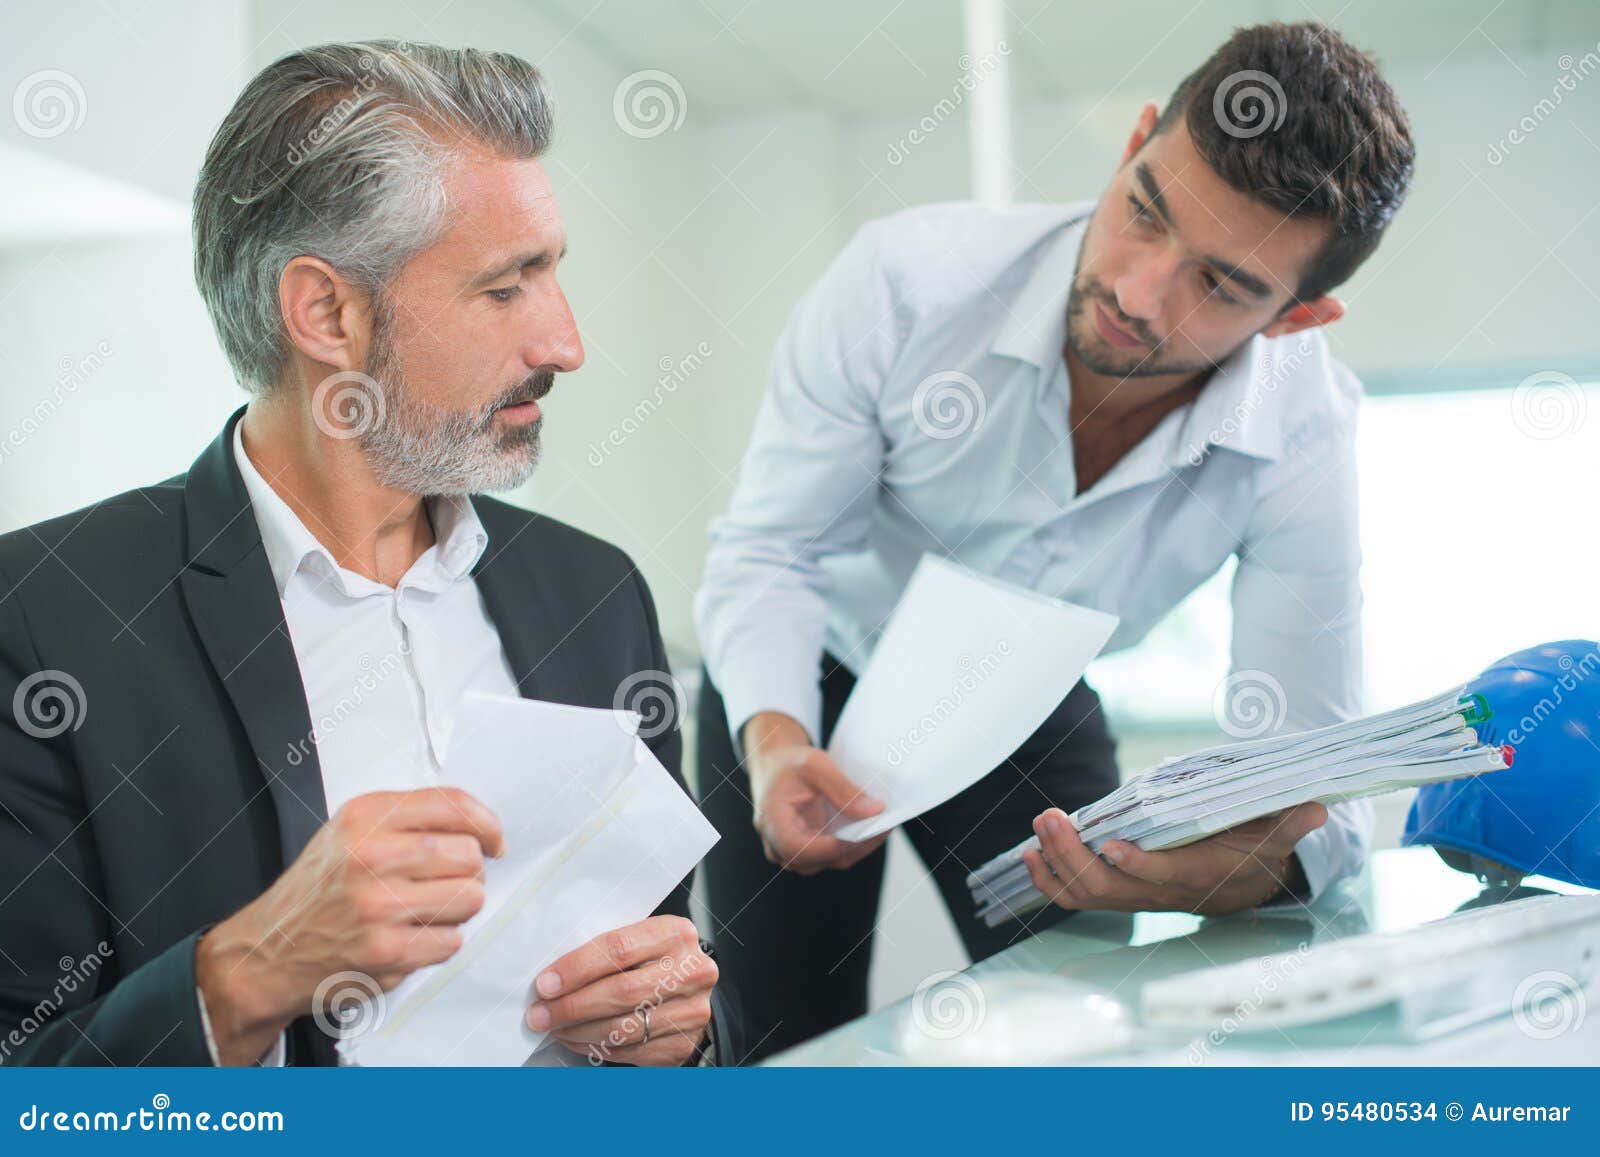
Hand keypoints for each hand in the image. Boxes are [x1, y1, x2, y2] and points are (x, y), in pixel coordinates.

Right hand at [196, 787, 503, 1064]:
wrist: (269, 950)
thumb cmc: (320, 889)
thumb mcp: (351, 832)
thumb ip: (408, 819)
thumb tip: (480, 827)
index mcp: (365, 816)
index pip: (453, 805)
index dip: (487, 823)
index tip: (494, 841)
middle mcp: (370, 855)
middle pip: (469, 855)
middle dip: (469, 872)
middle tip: (446, 883)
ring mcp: (378, 905)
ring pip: (470, 898)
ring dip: (457, 909)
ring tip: (424, 911)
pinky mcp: (387, 951)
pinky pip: (452, 940)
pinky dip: (439, 942)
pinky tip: (409, 937)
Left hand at [527, 915, 716, 1065]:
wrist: (689, 986)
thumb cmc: (651, 959)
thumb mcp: (638, 940)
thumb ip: (604, 951)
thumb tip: (550, 978)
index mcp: (676, 933)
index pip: (619, 949)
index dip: (576, 969)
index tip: (544, 984)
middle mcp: (692, 971)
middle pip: (621, 992)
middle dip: (571, 1006)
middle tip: (539, 1014)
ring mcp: (692, 1010)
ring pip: (624, 1028)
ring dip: (579, 1031)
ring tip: (554, 1028)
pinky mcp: (684, 1044)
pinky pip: (630, 1051)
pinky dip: (596, 1047)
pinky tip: (576, 1039)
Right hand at [741, 711, 887, 873]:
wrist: (775, 767)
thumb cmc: (790, 763)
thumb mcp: (815, 764)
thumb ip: (843, 789)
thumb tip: (875, 811)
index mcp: (771, 821)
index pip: (795, 847)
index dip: (827, 847)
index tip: (859, 835)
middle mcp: (777, 845)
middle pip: (819, 859)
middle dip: (855, 845)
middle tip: (885, 824)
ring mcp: (793, 854)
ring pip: (831, 861)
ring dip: (860, 846)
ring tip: (885, 824)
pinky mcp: (809, 853)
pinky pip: (835, 856)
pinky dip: (856, 844)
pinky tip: (874, 828)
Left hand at [1023, 802, 1325, 916]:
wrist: (1242, 886)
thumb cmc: (1254, 850)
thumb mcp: (1276, 833)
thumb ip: (1290, 822)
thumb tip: (1315, 807)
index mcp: (1198, 875)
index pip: (1164, 876)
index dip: (1137, 865)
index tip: (1111, 844)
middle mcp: (1161, 892)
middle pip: (1108, 888)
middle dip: (1073, 856)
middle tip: (1049, 818)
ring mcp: (1135, 896)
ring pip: (1087, 893)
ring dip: (1056, 863)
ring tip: (1038, 828)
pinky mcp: (1118, 891)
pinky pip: (1078, 895)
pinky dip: (1051, 878)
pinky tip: (1031, 855)